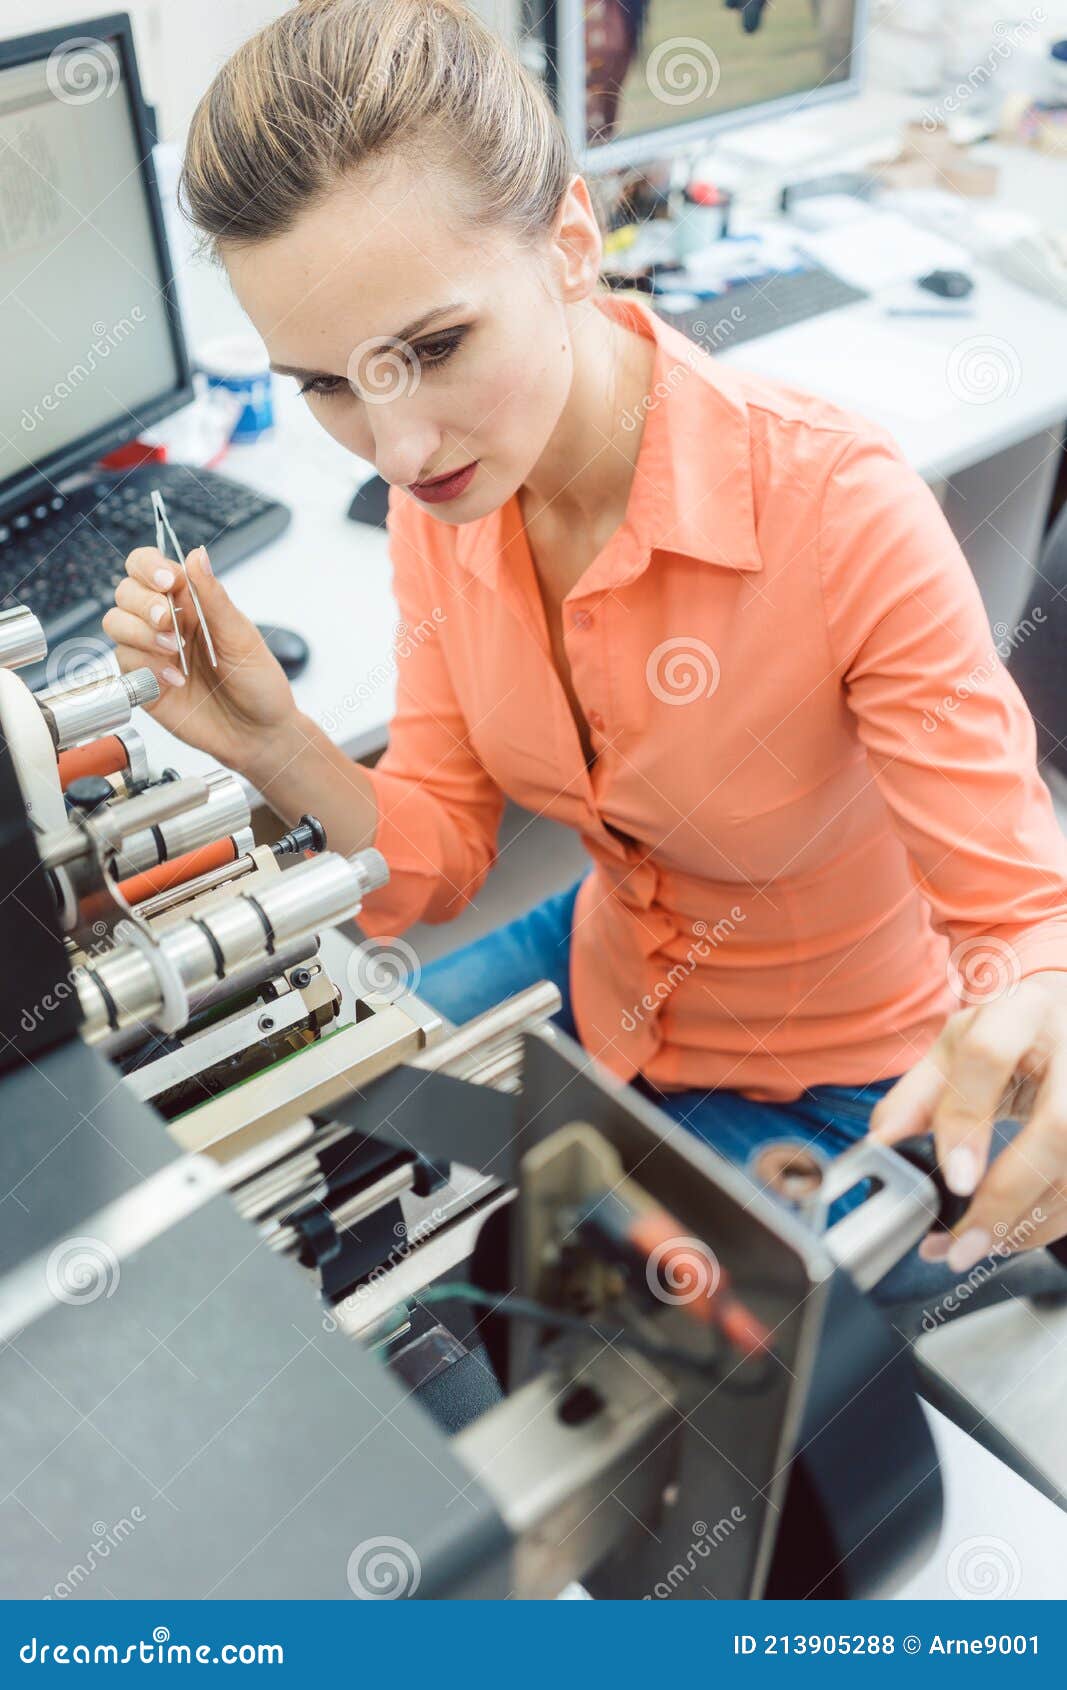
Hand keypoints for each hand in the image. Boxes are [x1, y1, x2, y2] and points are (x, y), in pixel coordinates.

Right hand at [102, 543, 298, 774]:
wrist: (258, 734)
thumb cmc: (258, 684)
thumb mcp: (241, 636)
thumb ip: (214, 597)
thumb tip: (197, 555)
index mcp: (192, 603)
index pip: (151, 568)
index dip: (150, 567)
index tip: (168, 582)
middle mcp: (167, 624)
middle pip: (126, 592)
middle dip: (143, 603)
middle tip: (169, 622)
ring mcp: (153, 653)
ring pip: (116, 624)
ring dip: (140, 633)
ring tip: (174, 651)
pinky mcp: (145, 683)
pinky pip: (125, 664)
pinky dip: (147, 668)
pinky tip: (175, 680)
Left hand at [868, 971, 1066, 1271]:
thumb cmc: (1012, 1035)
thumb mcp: (958, 1048)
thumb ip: (917, 1095)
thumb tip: (880, 1146)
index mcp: (1021, 1012)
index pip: (989, 1058)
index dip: (968, 1122)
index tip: (952, 1181)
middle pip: (1058, 1128)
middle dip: (1006, 1197)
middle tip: (961, 1244)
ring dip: (1027, 1223)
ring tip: (974, 1247)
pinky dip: (1047, 1222)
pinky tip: (1009, 1234)